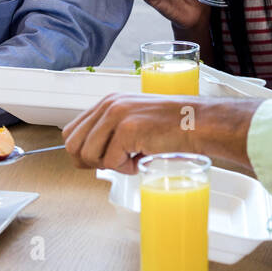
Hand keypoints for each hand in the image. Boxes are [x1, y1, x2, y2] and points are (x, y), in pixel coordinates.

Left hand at [63, 95, 260, 173]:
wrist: (199, 123)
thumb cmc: (173, 127)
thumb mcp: (135, 121)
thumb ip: (110, 132)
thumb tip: (88, 157)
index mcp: (108, 102)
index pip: (71, 132)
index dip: (82, 152)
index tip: (102, 159)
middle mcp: (109, 105)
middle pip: (73, 146)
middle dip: (93, 162)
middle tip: (119, 161)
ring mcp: (117, 115)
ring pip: (88, 156)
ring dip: (112, 165)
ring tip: (134, 157)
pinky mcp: (128, 129)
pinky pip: (111, 163)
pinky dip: (128, 168)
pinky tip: (144, 157)